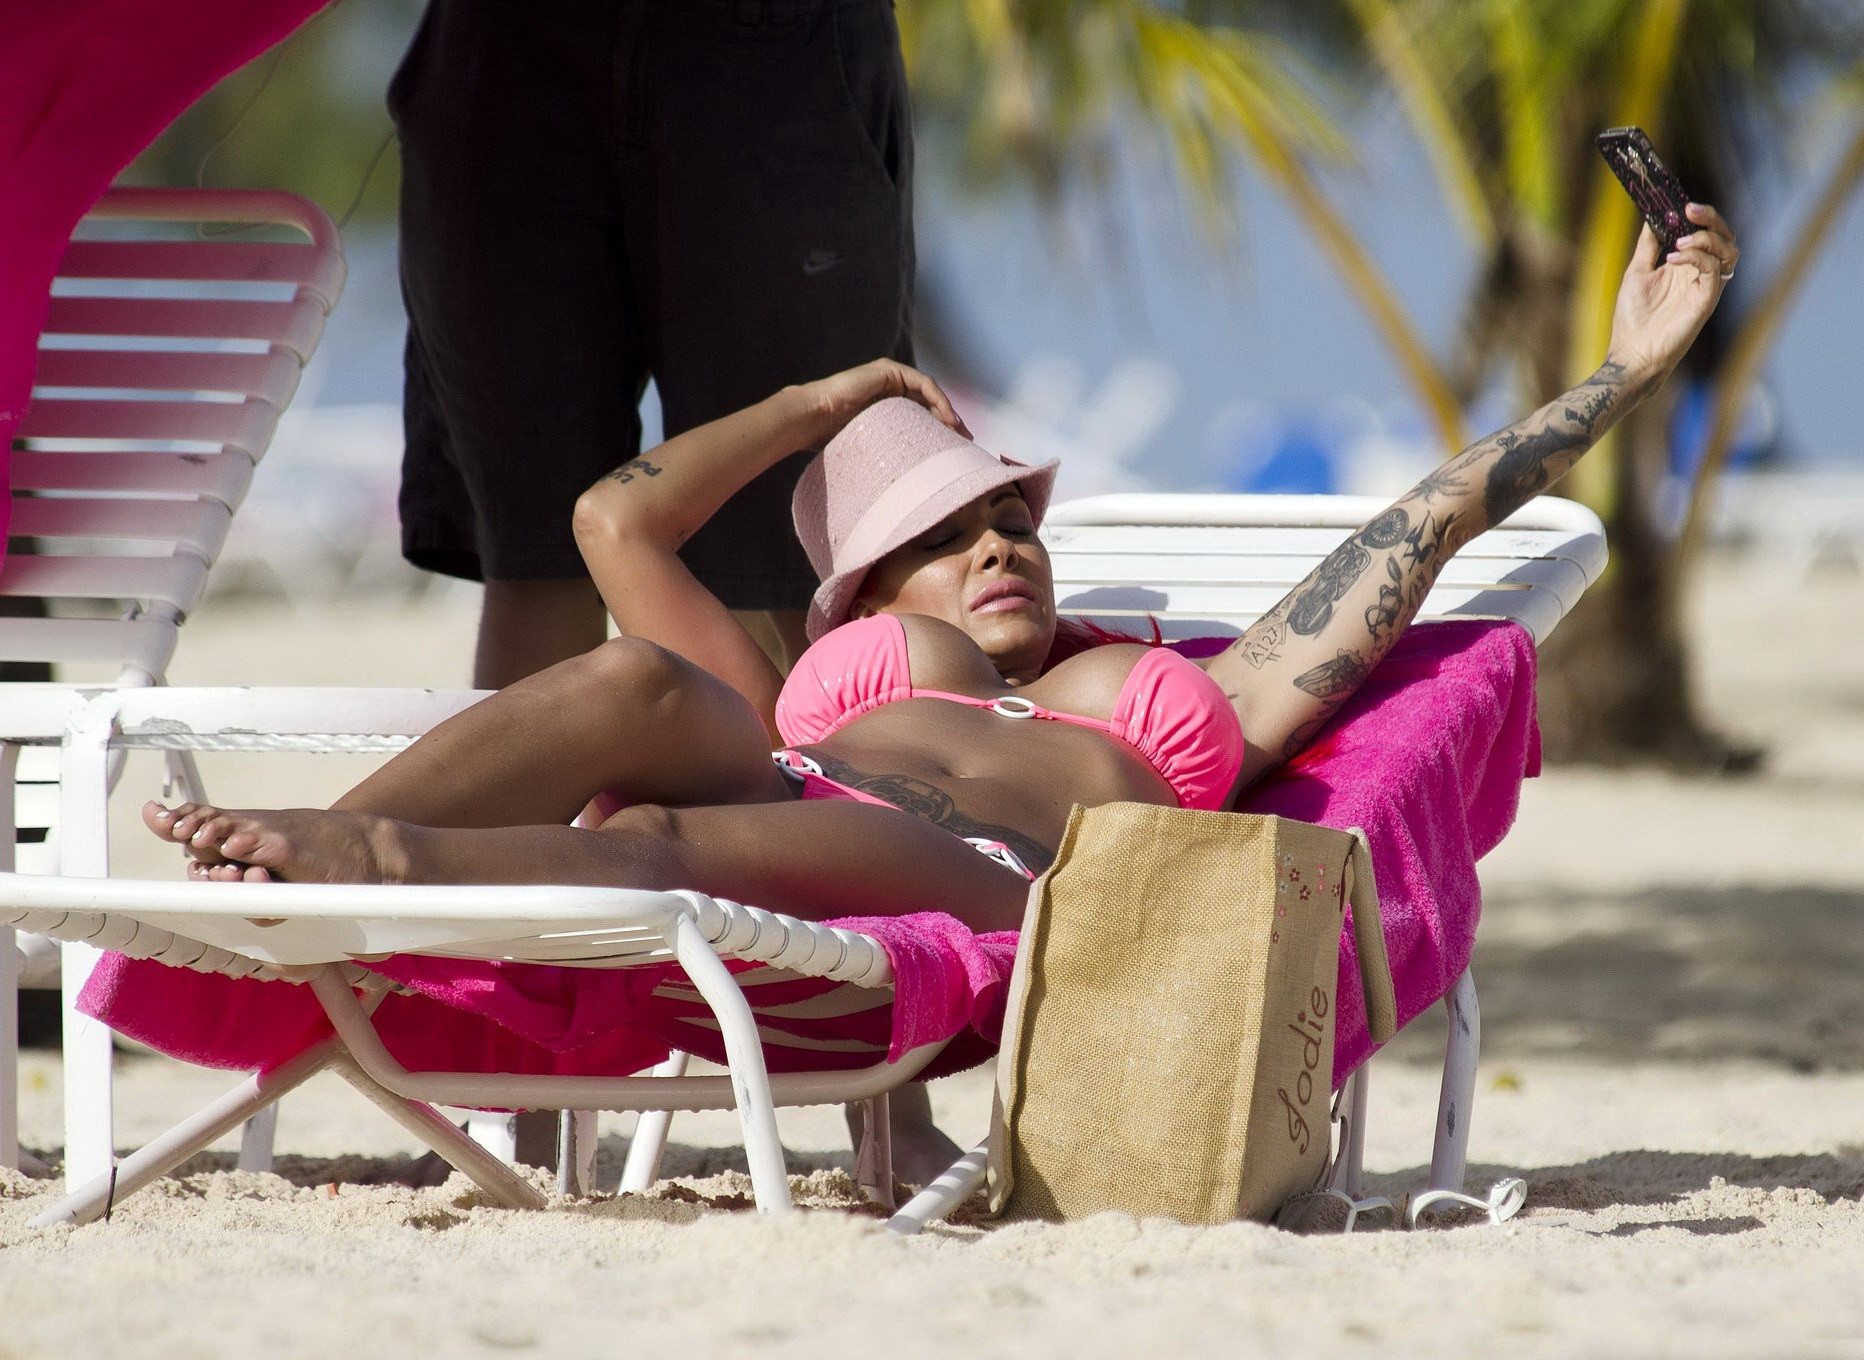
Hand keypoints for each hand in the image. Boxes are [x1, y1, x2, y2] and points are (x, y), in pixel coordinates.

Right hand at [795, 359, 970, 447]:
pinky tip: (947, 418)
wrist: (814, 419)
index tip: (955, 451)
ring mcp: (890, 378)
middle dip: (949, 422)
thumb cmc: (833, 438)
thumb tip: (910, 484)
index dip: (939, 431)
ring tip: (959, 431)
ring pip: (929, 393)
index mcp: (886, 407)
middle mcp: (889, 389)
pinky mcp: (889, 371)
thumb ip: (892, 451)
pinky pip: (923, 384)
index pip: (920, 415)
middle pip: (929, 403)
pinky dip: (937, 399)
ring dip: (947, 411)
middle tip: (965, 442)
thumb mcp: (874, 446)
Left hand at [1606, 203, 1738, 386]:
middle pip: (1724, 236)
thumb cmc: (1633, 319)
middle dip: (1710, 218)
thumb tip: (1651, 217)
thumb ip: (1648, 246)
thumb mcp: (1637, 273)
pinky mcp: (1708, 300)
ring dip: (1707, 238)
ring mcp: (1706, 287)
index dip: (1699, 214)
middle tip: (1689, 210)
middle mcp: (1701, 273)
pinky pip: (1715, 270)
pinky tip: (1673, 259)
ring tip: (1679, 241)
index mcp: (1686, 265)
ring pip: (1728, 250)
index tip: (1680, 202)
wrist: (1632, 354)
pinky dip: (1697, 258)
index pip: (1705, 231)